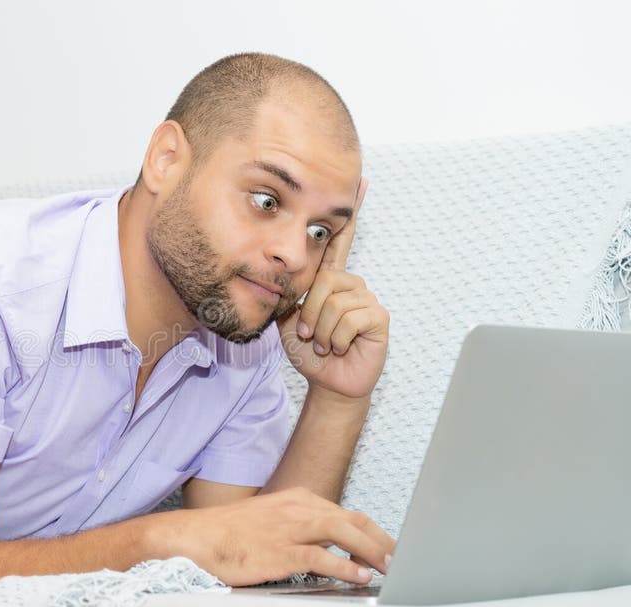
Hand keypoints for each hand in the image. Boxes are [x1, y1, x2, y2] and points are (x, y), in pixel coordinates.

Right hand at [169, 486, 394, 586]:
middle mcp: (297, 509)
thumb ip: (300, 529)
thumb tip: (328, 547)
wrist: (194, 537)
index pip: (346, 512)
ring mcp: (289, 528)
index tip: (388, 546)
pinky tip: (359, 576)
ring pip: (343, 532)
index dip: (372, 530)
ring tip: (390, 566)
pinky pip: (320, 557)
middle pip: (352, 519)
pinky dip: (345, 566)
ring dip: (372, 549)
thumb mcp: (270, 522)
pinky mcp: (279, 551)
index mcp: (297, 500)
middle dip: (381, 539)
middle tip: (401, 558)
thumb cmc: (228, 534)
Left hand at [276, 178, 388, 398]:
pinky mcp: (378, 317)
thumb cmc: (308, 349)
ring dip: (319, 331)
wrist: (326, 379)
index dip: (350, 212)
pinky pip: (347, 319)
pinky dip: (334, 338)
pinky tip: (340, 346)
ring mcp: (366, 298)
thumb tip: (273, 274)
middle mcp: (351, 283)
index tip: (361, 181)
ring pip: (332, 303)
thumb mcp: (286, 317)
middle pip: (323, 282)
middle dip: (308, 315)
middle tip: (308, 333)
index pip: (340, 241)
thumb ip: (285, 292)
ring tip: (324, 342)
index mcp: (331, 279)